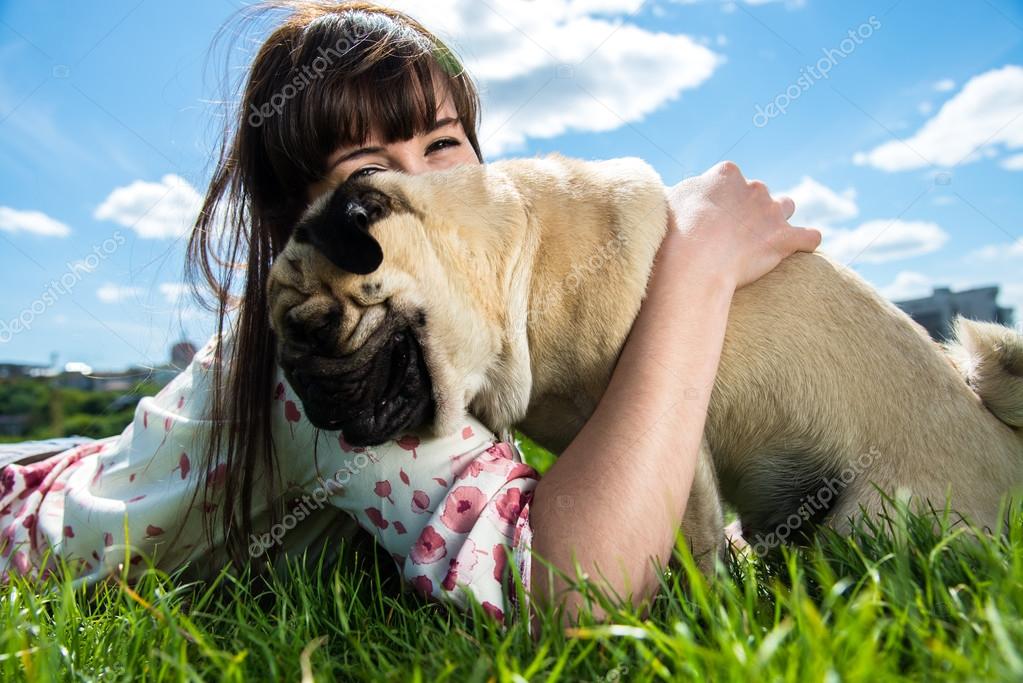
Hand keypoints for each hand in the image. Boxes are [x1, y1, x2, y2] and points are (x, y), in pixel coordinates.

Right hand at [665, 161, 820, 289]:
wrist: (694, 259)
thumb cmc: (675, 231)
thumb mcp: (668, 201)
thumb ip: (681, 194)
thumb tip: (678, 196)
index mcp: (726, 174)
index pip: (730, 178)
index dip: (721, 198)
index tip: (711, 217)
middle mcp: (754, 187)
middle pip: (758, 192)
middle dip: (750, 209)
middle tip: (731, 234)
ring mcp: (772, 212)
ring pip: (786, 206)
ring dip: (778, 219)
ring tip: (764, 238)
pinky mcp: (785, 239)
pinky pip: (809, 237)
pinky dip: (805, 242)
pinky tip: (798, 248)